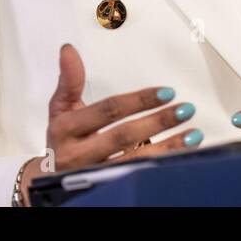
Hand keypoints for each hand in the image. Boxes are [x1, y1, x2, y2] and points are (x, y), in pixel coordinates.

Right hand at [19, 43, 203, 203]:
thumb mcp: (60, 109)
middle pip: (124, 136)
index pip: (109, 111)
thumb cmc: (61, 140)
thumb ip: (69, 80)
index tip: (166, 92)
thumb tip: (69, 51)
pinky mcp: (105, 189)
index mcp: (66, 129)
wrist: (49, 179)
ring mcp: (93, 175)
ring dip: (168, 147)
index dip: (139, 100)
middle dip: (158, 122)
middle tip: (185, 109)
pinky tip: (179, 156)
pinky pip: (137, 177)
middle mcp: (78, 155)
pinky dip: (161, 166)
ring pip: (135, 162)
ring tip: (192, 134)